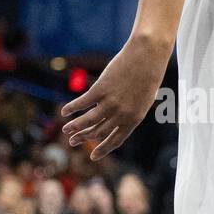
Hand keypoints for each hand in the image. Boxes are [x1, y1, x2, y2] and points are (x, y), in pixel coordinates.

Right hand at [59, 34, 168, 160]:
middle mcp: (121, 114)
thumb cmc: (148, 75)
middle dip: (84, 138)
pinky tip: (65, 111)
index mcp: (134, 119)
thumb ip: (131, 111)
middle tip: (73, 142)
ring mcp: (110, 102)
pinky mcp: (101, 89)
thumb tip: (117, 118)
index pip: (116, 140)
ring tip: (65, 131)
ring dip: (75, 127)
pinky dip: (72, 108)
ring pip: (88, 121)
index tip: (93, 157)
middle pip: (98, 132)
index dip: (103, 149)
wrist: (147, 56)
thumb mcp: (144, 98)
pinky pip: (83, 103)